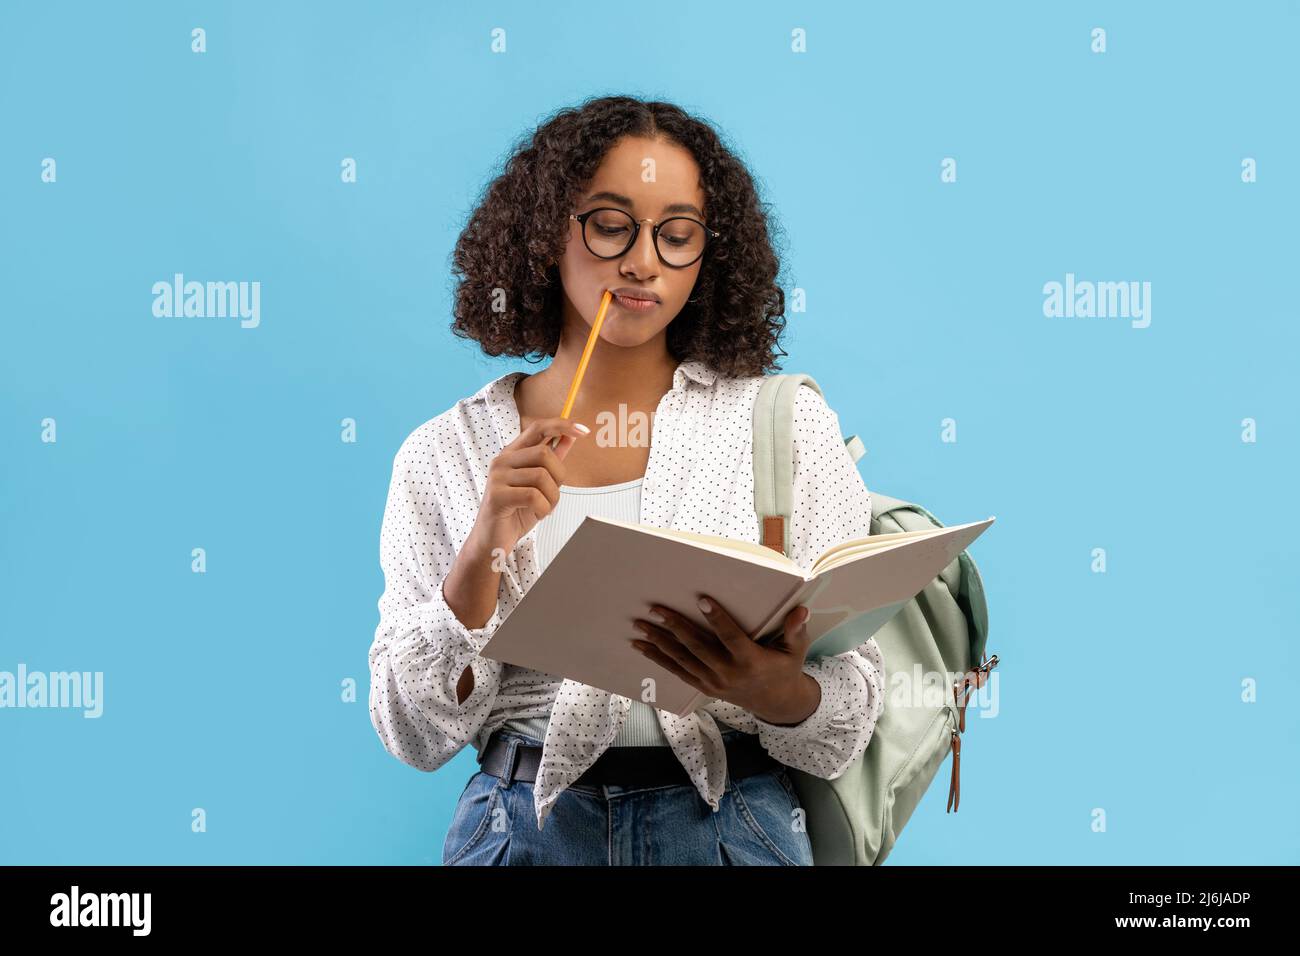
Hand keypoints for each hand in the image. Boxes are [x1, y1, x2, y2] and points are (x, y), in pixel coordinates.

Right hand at [474, 416, 588, 552]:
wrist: (491, 541)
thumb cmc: (515, 512)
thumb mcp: (538, 484)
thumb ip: (552, 460)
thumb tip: (569, 437)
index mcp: (512, 454)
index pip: (538, 427)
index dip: (562, 425)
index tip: (583, 430)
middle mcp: (502, 461)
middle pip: (544, 453)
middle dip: (558, 476)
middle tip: (552, 495)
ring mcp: (497, 477)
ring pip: (541, 476)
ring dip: (552, 497)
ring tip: (544, 508)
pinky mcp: (497, 496)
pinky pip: (534, 496)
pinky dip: (543, 509)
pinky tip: (537, 514)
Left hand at [630, 596, 820, 725]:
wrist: (776, 703)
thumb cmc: (785, 668)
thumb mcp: (795, 651)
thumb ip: (795, 630)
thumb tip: (802, 610)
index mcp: (751, 661)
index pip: (730, 637)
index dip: (717, 619)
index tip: (701, 600)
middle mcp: (728, 673)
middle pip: (698, 647)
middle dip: (675, 627)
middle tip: (656, 609)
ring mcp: (713, 682)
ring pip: (682, 659)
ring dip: (659, 642)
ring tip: (640, 626)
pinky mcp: (704, 686)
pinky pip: (677, 671)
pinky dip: (658, 658)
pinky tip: (642, 646)